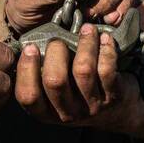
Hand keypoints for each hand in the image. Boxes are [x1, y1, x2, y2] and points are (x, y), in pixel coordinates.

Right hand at [14, 23, 140, 130]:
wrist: (117, 112)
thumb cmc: (77, 93)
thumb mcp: (55, 93)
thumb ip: (42, 74)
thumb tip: (30, 44)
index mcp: (46, 112)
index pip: (28, 96)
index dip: (26, 69)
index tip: (30, 47)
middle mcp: (67, 113)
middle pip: (55, 81)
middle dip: (55, 52)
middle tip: (58, 40)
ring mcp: (91, 107)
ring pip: (83, 71)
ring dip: (84, 44)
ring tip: (86, 29)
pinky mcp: (113, 98)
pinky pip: (107, 69)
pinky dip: (105, 50)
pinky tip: (104, 38)